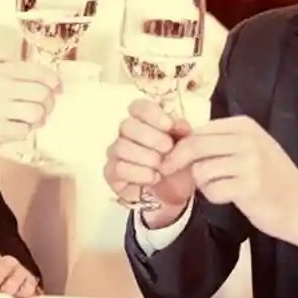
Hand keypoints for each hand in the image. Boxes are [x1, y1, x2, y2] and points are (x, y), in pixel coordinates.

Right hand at [0, 61, 60, 163]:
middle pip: (42, 93)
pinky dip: (25, 132)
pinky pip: (26, 130)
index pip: (37, 71)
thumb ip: (20, 78)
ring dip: (38, 119)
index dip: (54, 80)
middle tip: (43, 109)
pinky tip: (16, 129)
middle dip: (49, 104)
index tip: (58, 89)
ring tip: (29, 121)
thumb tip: (56, 82)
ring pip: (36, 112)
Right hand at [103, 98, 195, 227]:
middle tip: (169, 150)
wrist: (176, 191)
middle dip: (152, 138)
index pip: (137, 106)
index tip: (169, 126)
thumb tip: (179, 125)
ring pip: (122, 147)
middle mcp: (125, 133)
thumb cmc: (179, 162)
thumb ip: (182, 130)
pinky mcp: (111, 173)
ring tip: (163, 168)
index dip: (152, 114)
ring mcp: (116, 152)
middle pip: (127, 126)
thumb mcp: (187, 144)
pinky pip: (119, 168)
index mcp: (143, 120)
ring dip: (147, 158)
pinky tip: (154, 178)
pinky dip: (140, 173)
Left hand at [158, 115, 297, 249]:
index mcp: (245, 125)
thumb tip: (177, 142)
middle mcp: (247, 139)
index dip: (178, 145)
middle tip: (168, 172)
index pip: (199, 130)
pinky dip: (213, 196)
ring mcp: (250, 162)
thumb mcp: (249, 149)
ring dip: (202, 183)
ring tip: (219, 187)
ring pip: (201, 169)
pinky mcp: (249, 186)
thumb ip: (219, 142)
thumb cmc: (271, 177)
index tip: (170, 158)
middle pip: (194, 145)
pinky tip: (228, 197)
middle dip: (176, 161)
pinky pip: (212, 190)